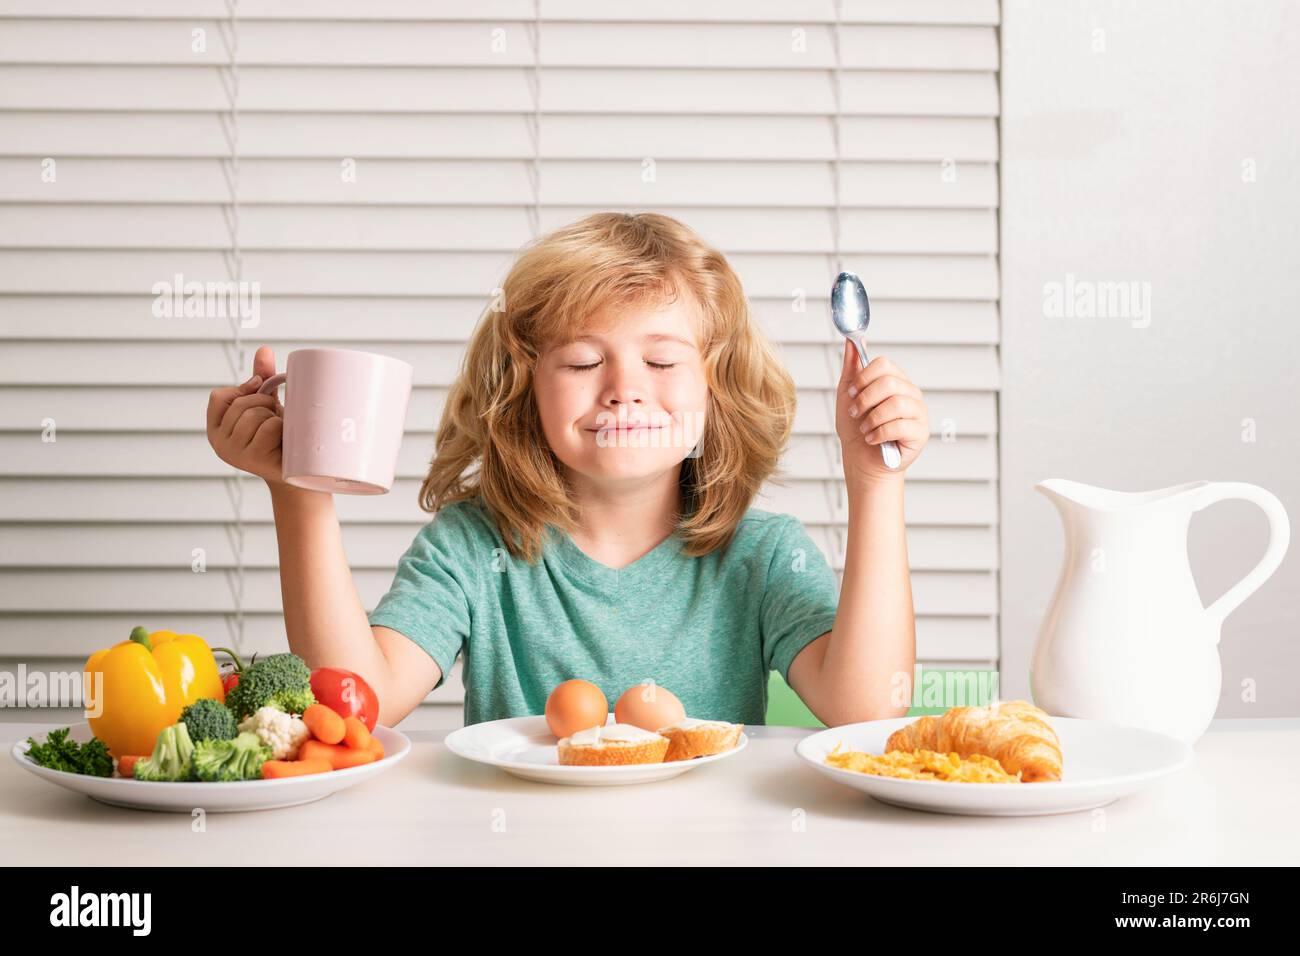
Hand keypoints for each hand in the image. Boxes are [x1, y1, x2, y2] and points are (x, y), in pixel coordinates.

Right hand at [206, 345, 287, 486]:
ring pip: (255, 414)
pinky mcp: (253, 459)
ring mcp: (234, 453)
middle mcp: (219, 442)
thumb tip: (264, 349)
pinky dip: (281, 427)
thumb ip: (261, 379)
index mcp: (216, 427)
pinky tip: (284, 439)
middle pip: (241, 403)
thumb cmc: (280, 435)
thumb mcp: (267, 405)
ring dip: (275, 416)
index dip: (243, 390)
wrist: (300, 470)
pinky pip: (268, 427)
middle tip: (277, 418)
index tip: (261, 394)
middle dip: (265, 403)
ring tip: (281, 430)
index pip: (219, 396)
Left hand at [835, 338, 928, 484]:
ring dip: (872, 419)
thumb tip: (850, 342)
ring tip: (865, 429)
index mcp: (895, 381)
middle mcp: (910, 393)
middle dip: (865, 399)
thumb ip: (851, 368)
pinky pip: (900, 426)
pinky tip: (873, 439)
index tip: (852, 393)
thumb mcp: (848, 396)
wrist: (861, 460)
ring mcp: (918, 412)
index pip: (884, 364)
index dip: (864, 377)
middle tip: (856, 413)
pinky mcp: (921, 433)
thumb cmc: (856, 428)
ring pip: (896, 404)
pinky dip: (879, 434)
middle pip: (889, 382)